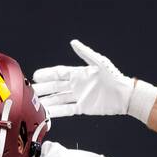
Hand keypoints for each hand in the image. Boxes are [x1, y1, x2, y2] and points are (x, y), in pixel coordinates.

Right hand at [31, 40, 156, 120]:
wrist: (125, 95)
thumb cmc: (114, 77)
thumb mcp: (100, 63)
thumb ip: (86, 53)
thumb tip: (74, 42)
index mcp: (79, 73)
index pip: (59, 73)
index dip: (47, 74)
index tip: (36, 76)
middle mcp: (77, 85)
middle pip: (56, 86)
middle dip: (44, 88)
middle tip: (32, 91)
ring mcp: (79, 96)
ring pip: (59, 99)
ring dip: (48, 101)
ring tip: (36, 104)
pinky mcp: (83, 107)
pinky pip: (68, 110)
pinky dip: (58, 112)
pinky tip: (49, 113)